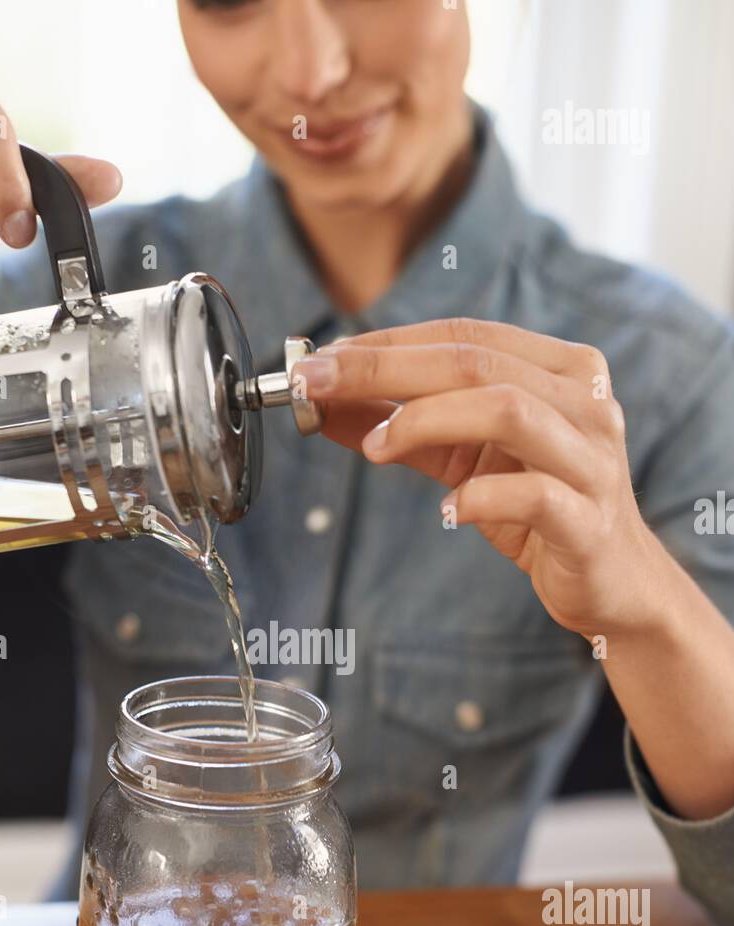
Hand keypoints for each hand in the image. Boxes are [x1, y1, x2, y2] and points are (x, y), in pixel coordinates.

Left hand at [293, 318, 665, 641]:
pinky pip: (532, 495)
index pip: (464, 335)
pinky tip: (448, 511)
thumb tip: (326, 403)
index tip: (320, 362)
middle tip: (317, 386)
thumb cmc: (540, 512)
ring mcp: (592, 459)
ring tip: (375, 447)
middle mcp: (584, 402)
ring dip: (424, 421)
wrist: (614, 583)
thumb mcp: (465, 460)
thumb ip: (404, 427)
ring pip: (507, 410)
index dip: (388, 343)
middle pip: (475, 363)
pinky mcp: (589, 520)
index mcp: (560, 370)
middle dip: (385, 370)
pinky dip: (479, 498)